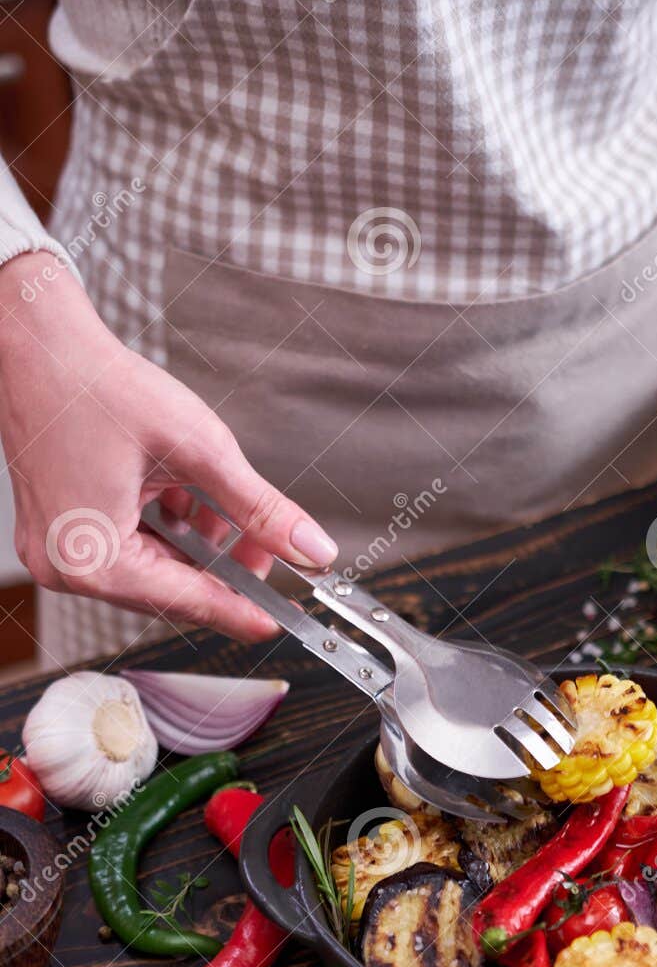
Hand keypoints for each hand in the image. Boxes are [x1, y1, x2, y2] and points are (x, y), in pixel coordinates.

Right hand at [0, 255, 337, 640]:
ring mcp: (58, 550)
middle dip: (222, 565)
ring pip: (153, 568)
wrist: (38, 346)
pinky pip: (127, 547)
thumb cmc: (95, 385)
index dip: (242, 610)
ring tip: (223, 505)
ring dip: (196, 543)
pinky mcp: (62, 530)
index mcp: (92, 558)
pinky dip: (165, 528)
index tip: (278, 620)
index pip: (187, 600)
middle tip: (265, 542)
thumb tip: (308, 548)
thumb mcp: (198, 449)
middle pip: (169, 589)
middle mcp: (67, 566)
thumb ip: (259, 507)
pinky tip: (186, 497)